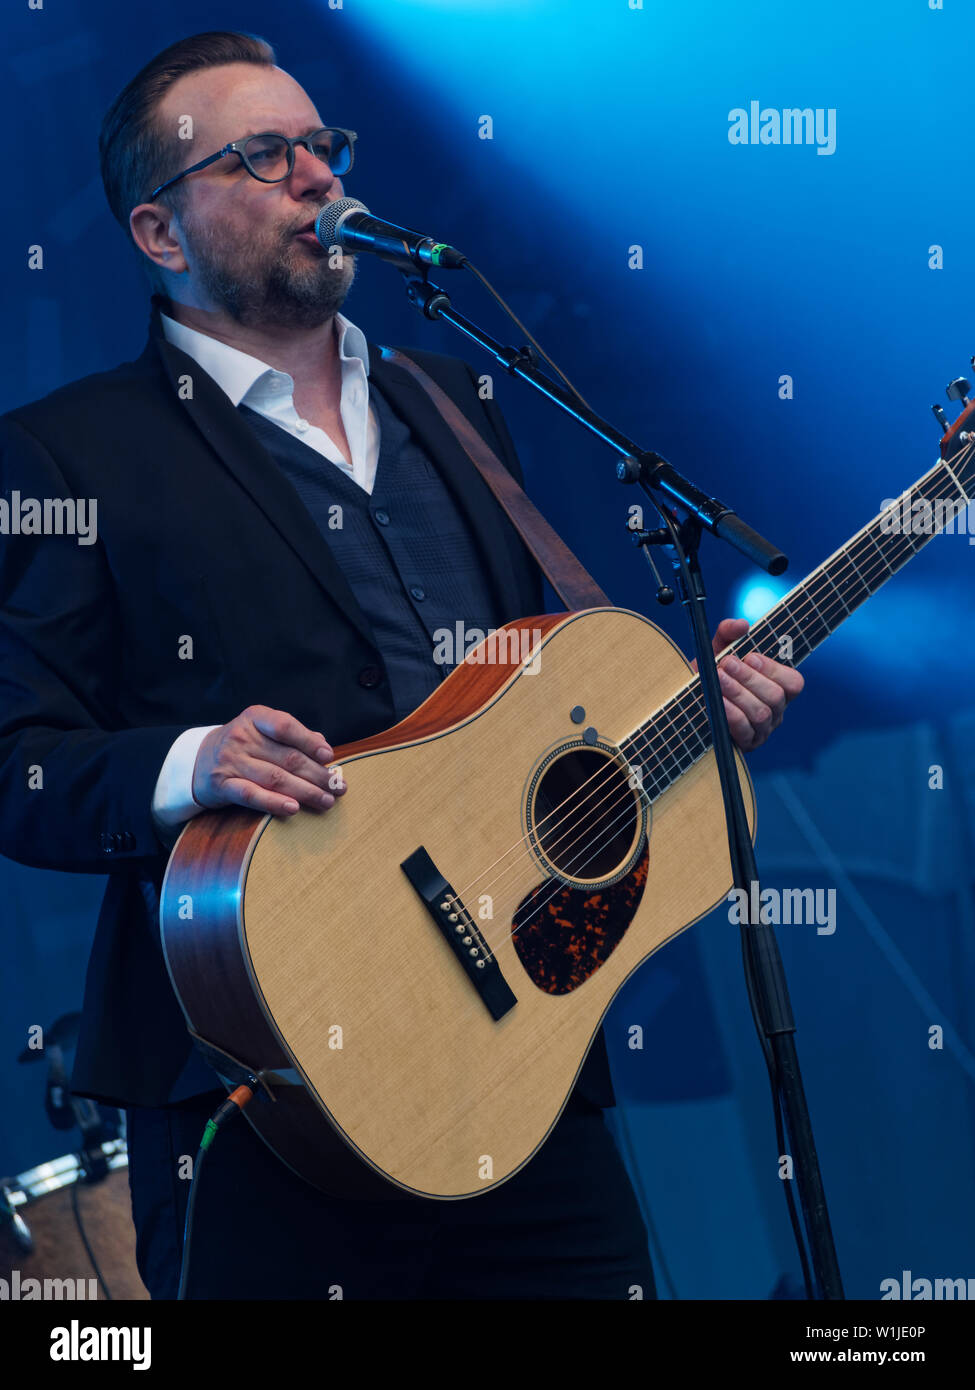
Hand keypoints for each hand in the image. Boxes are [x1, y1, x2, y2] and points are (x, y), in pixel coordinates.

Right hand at [192, 705, 346, 816]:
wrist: (198, 761)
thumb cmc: (244, 746)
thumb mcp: (263, 731)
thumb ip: (293, 736)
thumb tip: (323, 746)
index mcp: (255, 717)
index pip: (285, 726)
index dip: (309, 742)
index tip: (329, 757)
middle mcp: (241, 737)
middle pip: (287, 757)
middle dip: (317, 774)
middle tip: (338, 787)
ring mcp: (230, 761)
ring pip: (275, 778)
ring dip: (305, 791)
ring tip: (326, 801)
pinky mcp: (222, 785)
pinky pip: (252, 795)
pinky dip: (274, 802)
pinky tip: (294, 808)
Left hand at [692, 618, 804, 751]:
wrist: (686, 703)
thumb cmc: (710, 675)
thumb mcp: (717, 650)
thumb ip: (728, 633)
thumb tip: (742, 625)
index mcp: (776, 688)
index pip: (794, 683)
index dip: (775, 670)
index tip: (750, 656)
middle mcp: (774, 711)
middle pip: (775, 697)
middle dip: (750, 678)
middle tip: (727, 663)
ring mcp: (761, 730)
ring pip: (761, 713)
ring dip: (738, 693)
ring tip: (719, 678)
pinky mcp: (744, 744)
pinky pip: (744, 729)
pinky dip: (731, 712)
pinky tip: (718, 700)